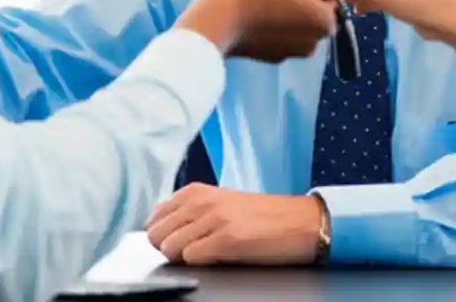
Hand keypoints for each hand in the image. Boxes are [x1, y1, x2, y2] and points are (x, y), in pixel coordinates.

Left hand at [145, 184, 321, 265]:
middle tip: (192, 253)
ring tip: (208, 254)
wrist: (301, 222)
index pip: (154, 219)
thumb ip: (190, 213)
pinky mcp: (227, 239)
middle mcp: (201, 201)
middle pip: (156, 235)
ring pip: (169, 248)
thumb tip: (163, 233)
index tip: (178, 243)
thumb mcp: (220, 205)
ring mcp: (213, 219)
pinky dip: (201, 263)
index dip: (163, 236)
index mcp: (196, 192)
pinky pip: (191, 258)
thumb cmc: (263, 217)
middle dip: (168, 249)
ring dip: (184, 258)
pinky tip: (219, 257)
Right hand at [178, 0, 335, 61]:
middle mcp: (312, 43)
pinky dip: (267, 19)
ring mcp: (287, 52)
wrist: (213, 22)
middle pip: (312, 6)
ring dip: (282, 4)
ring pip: (292, 18)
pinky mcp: (265, 55)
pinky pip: (274, 30)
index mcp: (325, 21)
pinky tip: (250, 5)